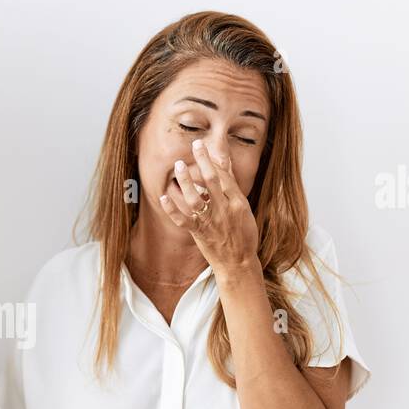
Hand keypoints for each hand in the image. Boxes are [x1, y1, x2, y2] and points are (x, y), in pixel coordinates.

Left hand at [160, 138, 259, 275]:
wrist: (239, 263)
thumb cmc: (243, 235)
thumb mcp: (244, 210)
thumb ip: (232, 189)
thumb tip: (225, 168)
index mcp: (238, 203)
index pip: (225, 176)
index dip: (213, 160)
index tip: (203, 147)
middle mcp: (225, 210)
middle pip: (211, 181)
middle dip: (202, 161)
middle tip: (194, 145)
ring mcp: (212, 222)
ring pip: (196, 198)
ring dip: (186, 181)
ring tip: (178, 166)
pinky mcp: (200, 233)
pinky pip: (183, 220)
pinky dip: (172, 209)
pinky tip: (164, 197)